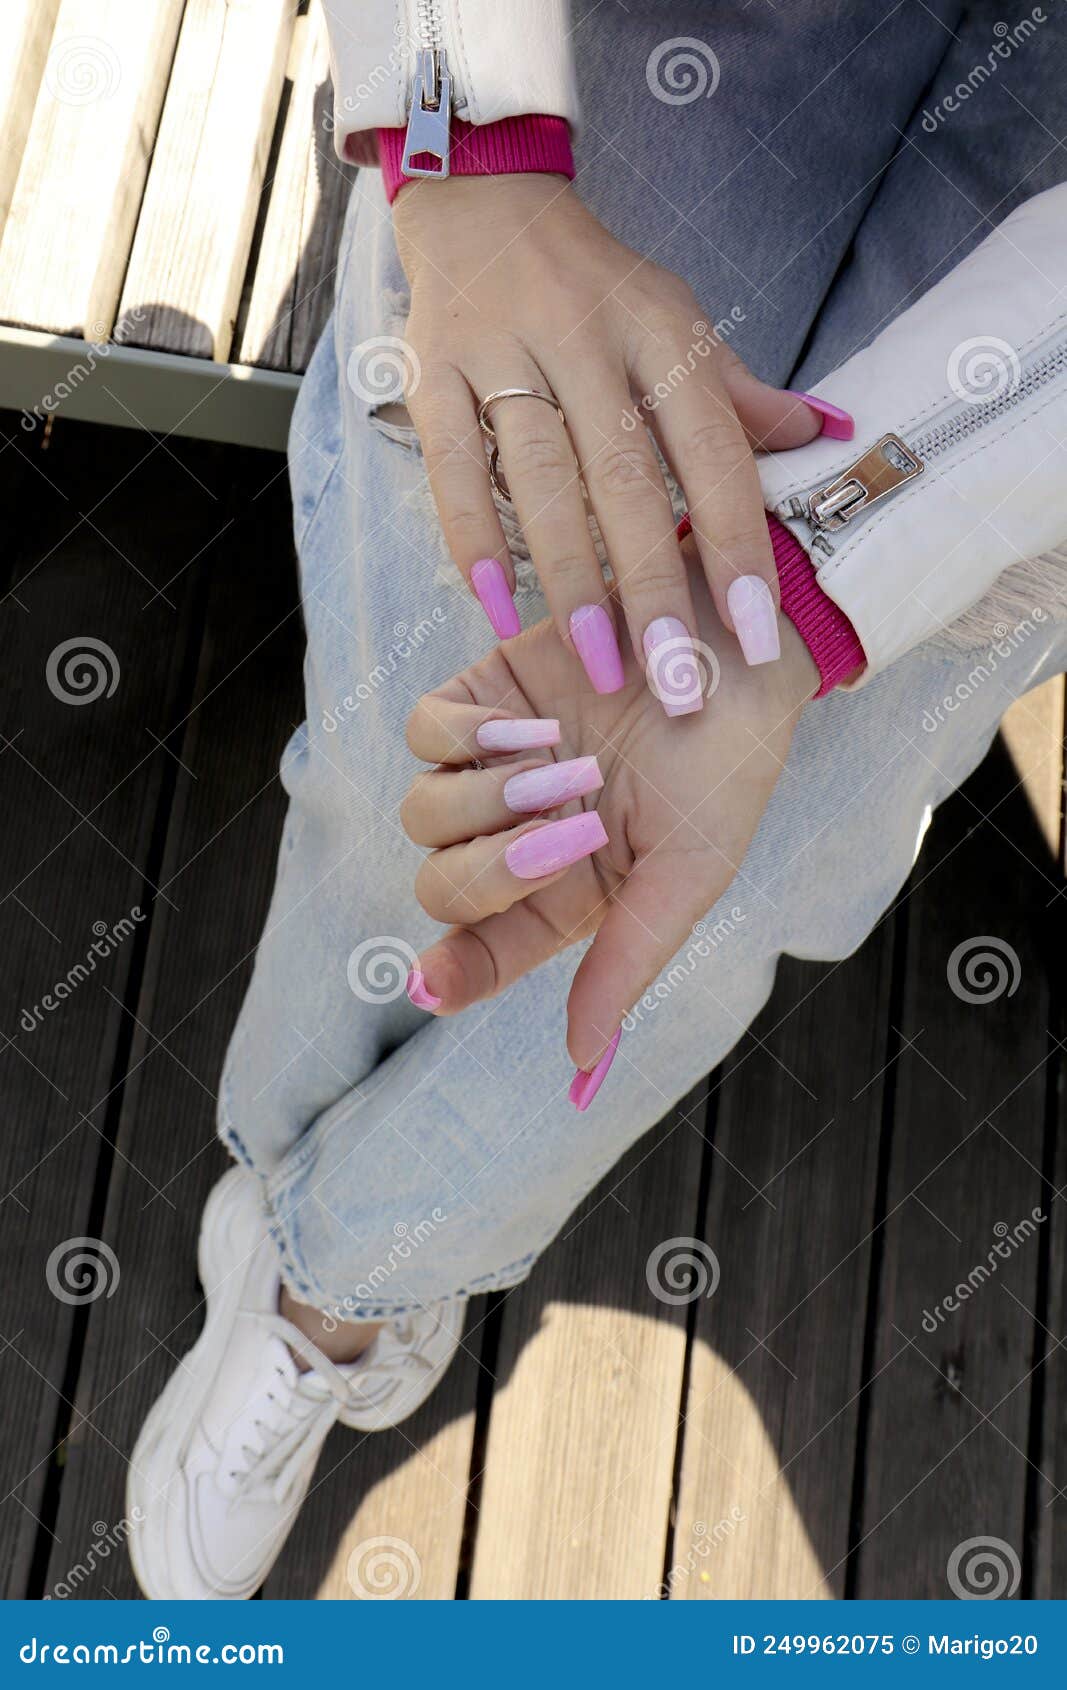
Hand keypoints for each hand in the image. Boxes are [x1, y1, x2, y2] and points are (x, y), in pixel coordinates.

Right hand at [392, 175, 846, 695]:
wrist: (484, 200)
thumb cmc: (596, 285)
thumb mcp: (675, 320)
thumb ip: (739, 392)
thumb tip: (828, 434)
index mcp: (659, 328)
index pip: (711, 446)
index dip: (736, 542)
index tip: (755, 633)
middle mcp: (583, 337)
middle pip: (626, 478)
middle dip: (655, 588)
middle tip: (677, 682)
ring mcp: (500, 351)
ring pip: (539, 480)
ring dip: (572, 580)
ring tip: (600, 666)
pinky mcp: (430, 370)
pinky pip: (449, 466)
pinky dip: (471, 538)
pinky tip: (495, 607)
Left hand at [400, 544, 818, 1080]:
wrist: (737, 656)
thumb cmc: (725, 772)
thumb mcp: (686, 876)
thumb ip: (625, 963)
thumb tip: (580, 1060)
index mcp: (561, 897)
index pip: (480, 954)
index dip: (448, 974)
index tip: (432, 983)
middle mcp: (516, 839)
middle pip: (441, 886)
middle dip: (489, 872)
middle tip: (573, 833)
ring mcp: (493, 769)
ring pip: (423, 812)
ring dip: (488, 801)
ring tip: (572, 767)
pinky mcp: (482, 697)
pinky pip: (427, 731)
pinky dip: (468, 736)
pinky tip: (538, 726)